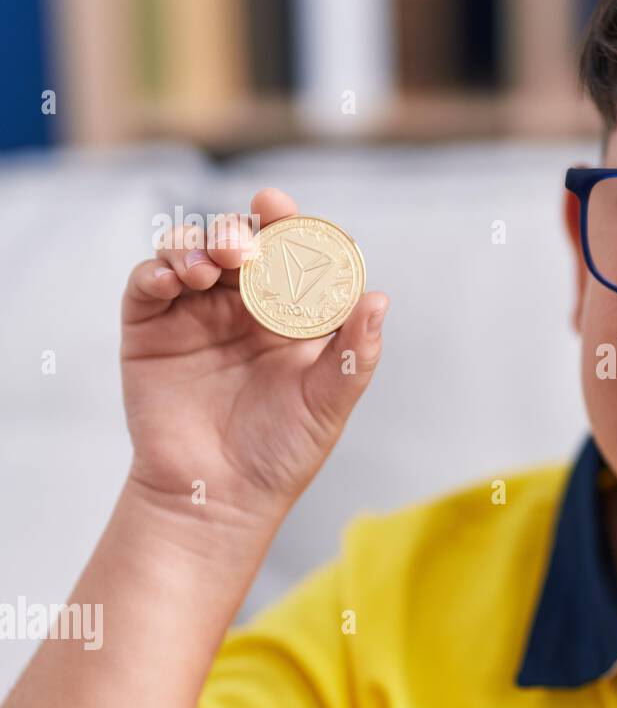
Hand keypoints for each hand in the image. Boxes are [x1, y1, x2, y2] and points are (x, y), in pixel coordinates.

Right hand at [120, 188, 388, 529]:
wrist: (219, 498)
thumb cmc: (282, 452)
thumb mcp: (329, 402)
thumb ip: (355, 353)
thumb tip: (379, 297)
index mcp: (290, 315)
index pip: (292, 255)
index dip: (290, 227)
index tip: (282, 209)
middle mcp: (242, 306)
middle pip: (240, 244)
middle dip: (241, 230)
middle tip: (245, 244)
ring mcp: (195, 313)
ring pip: (192, 252)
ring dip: (200, 244)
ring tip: (213, 266)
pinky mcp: (150, 329)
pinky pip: (148, 283)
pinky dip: (157, 269)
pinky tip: (174, 278)